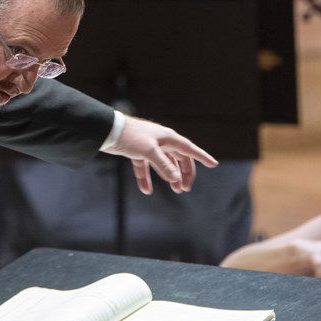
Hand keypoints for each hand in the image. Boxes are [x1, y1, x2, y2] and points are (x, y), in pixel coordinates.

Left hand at [103, 116, 217, 194]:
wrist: (107, 130)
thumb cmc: (130, 136)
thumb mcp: (149, 151)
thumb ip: (163, 165)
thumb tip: (176, 178)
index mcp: (168, 137)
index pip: (189, 149)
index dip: (202, 157)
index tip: (213, 164)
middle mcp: (161, 141)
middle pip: (178, 158)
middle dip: (184, 173)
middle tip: (185, 188)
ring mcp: (149, 147)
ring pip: (163, 164)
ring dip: (169, 176)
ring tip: (174, 189)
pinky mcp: (136, 152)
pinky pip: (145, 167)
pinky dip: (146, 178)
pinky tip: (146, 190)